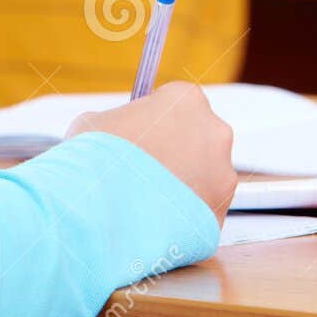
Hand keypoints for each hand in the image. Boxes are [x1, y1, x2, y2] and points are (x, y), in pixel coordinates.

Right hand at [65, 82, 235, 224]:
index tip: (139, 132)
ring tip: (144, 197)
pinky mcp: (222, 210)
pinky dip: (182, 212)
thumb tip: (116, 131)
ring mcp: (223, 173)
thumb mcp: (93, 122)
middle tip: (141, 167)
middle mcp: (214, 131)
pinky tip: (154, 217)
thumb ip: (115, 122)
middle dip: (174, 151)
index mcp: (185, 99)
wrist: (103, 210)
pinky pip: (201, 207)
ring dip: (179, 183)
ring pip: (203, 175)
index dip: (154, 118)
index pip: (175, 102)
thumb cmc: (96, 157)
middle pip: (197, 137)